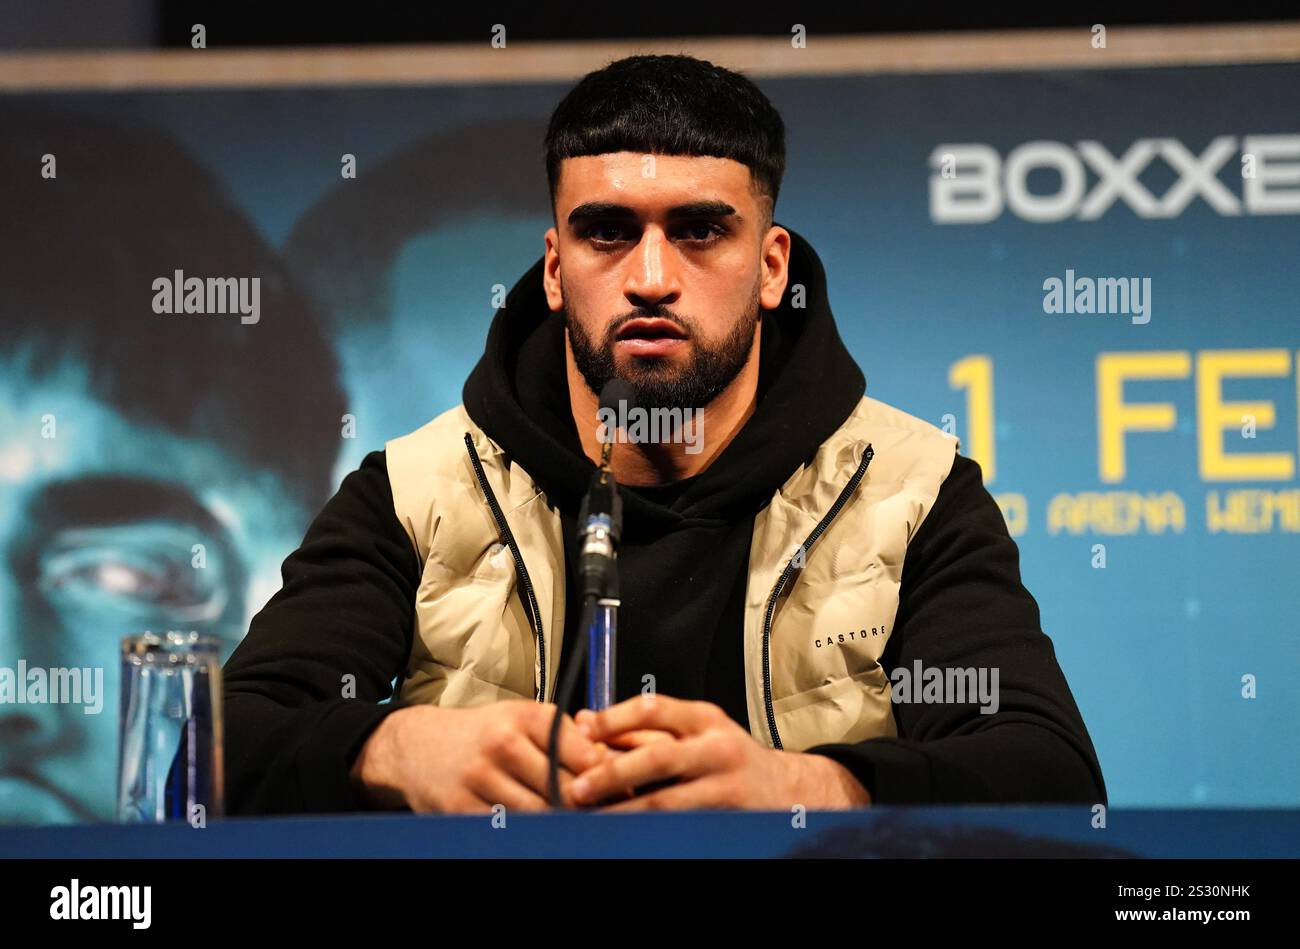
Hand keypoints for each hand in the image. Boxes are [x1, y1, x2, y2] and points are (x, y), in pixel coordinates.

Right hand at [350, 701, 605, 812]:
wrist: (418, 746)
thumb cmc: (483, 732)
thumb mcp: (523, 718)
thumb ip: (566, 737)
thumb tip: (613, 762)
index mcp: (527, 716)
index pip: (584, 755)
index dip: (606, 779)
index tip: (620, 790)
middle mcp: (504, 742)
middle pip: (563, 789)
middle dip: (585, 806)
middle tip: (603, 816)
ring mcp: (480, 776)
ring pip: (539, 813)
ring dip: (559, 823)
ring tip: (574, 826)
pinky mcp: (461, 807)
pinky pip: (506, 827)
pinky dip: (526, 832)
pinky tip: (537, 831)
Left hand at [569, 694, 871, 810]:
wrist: (789, 791)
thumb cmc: (730, 758)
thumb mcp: (695, 731)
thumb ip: (645, 729)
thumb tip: (586, 722)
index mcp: (704, 719)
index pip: (654, 709)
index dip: (613, 719)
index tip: (580, 730)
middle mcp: (717, 748)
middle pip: (658, 757)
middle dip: (614, 774)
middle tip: (579, 788)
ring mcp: (725, 787)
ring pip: (667, 802)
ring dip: (625, 811)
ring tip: (594, 818)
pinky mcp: (727, 820)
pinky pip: (681, 826)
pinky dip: (650, 831)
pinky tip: (626, 834)